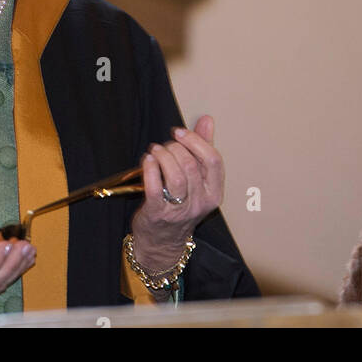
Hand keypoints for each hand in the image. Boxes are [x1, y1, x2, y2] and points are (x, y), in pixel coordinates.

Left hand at [129, 115, 224, 271]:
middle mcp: (200, 202)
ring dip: (162, 156)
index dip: (195, 141)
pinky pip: (155, 188)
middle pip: (191, 165)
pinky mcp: (159, 214)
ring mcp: (180, 210)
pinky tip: (147, 160)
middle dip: (174, 148)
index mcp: (214, 193)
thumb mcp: (197, 179)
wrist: (163, 241)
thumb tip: (207, 120)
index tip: (180, 131)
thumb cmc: (180, 205)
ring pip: (176, 175)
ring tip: (154, 151)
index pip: (213, 160)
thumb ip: (203, 147)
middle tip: (164, 146)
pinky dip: (150, 170)